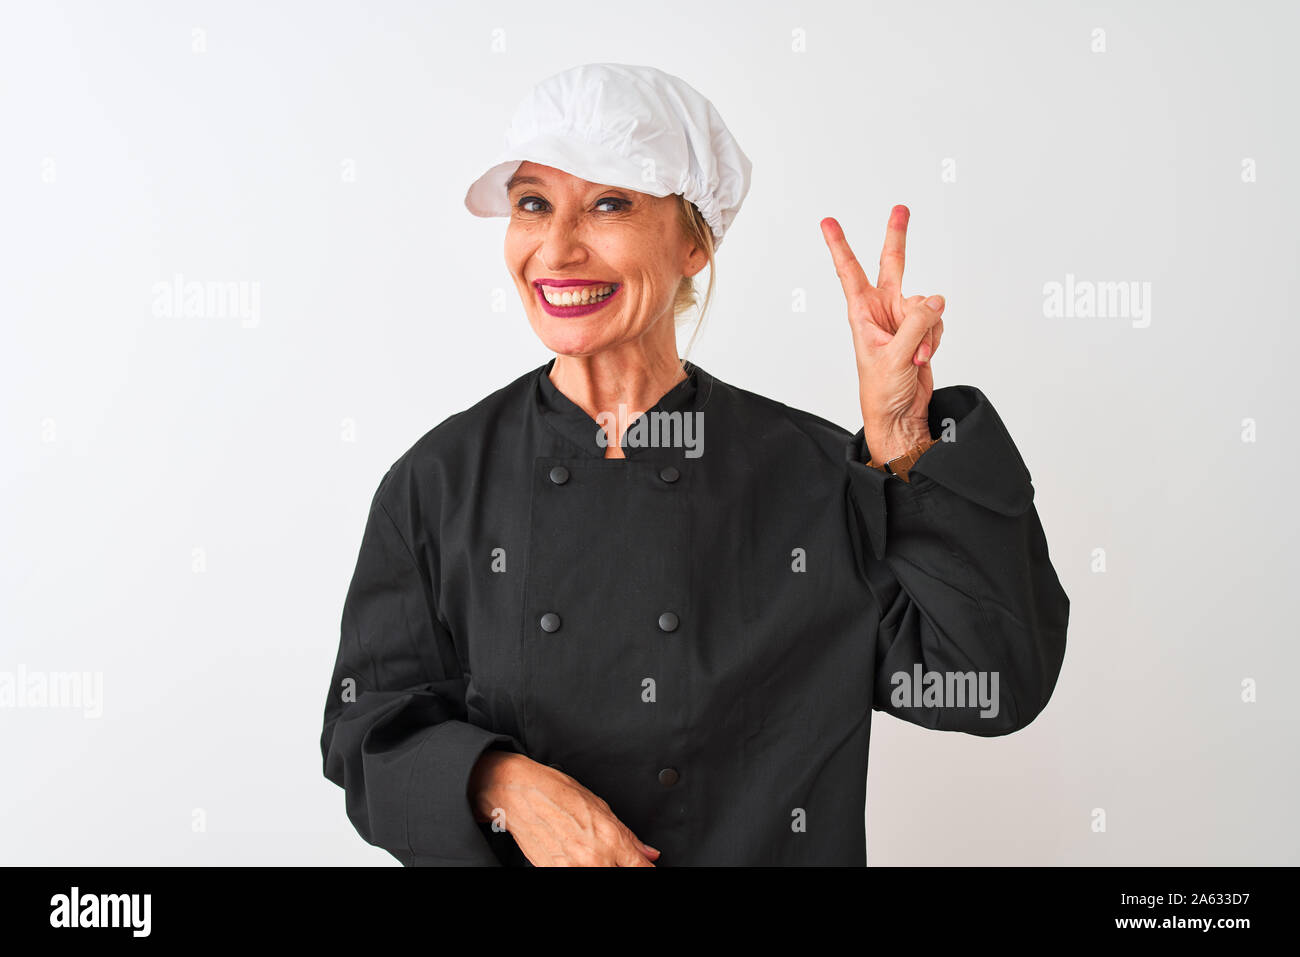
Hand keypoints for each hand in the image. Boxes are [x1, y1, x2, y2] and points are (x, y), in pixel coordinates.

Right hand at [469, 751, 660, 866]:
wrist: (521, 795)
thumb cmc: (557, 793)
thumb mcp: (601, 807)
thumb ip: (628, 836)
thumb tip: (648, 852)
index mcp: (610, 839)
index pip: (641, 869)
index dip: (647, 869)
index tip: (647, 866)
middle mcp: (594, 859)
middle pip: (622, 876)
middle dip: (622, 867)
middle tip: (616, 859)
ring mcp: (573, 870)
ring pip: (600, 877)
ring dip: (602, 867)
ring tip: (593, 855)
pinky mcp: (554, 873)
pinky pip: (575, 877)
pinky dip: (580, 867)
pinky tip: (577, 858)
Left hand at [820, 206, 946, 460]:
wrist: (898, 414)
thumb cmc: (880, 390)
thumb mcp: (894, 356)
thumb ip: (916, 324)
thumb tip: (935, 300)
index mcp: (862, 313)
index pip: (849, 272)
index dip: (839, 245)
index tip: (828, 222)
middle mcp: (882, 310)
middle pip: (892, 265)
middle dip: (897, 237)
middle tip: (901, 208)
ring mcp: (903, 319)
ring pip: (926, 305)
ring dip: (927, 332)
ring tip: (915, 357)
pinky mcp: (921, 331)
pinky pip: (936, 321)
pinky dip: (935, 339)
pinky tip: (923, 358)